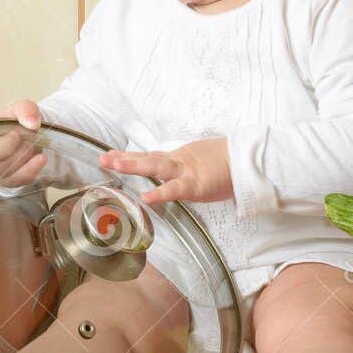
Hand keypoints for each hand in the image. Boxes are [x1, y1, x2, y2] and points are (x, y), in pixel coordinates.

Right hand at [0, 100, 45, 187]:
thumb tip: (31, 123)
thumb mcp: (24, 107)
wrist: (32, 135)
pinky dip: (29, 170)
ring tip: (34, 145)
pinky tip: (40, 159)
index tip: (15, 132)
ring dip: (23, 157)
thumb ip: (26, 110)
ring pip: (2, 170)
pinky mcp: (4, 180)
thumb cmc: (20, 121)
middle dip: (12, 147)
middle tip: (28, 138)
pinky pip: (14, 181)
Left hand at [98, 137, 232, 205]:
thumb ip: (189, 168)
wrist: (249, 160)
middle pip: (148, 158)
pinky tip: (146, 197)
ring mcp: (187, 172)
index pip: (152, 157)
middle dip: (125, 159)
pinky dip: (160, 193)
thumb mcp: (204, 162)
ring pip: (156, 167)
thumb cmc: (231, 163)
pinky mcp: (196, 185)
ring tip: (113, 164)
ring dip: (134, 165)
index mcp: (181, 158)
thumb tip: (180, 174)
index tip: (112, 155)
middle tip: (103, 158)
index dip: (131, 156)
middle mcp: (180, 162)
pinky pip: (175, 190)